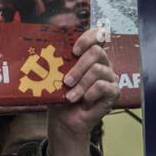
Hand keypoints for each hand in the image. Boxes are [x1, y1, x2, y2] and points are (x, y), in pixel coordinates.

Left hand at [45, 28, 116, 155]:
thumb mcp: (54, 77)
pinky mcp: (114, 92)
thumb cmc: (59, 96)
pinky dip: (89, 94)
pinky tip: (83, 102)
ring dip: (81, 84)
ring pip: (98, 70)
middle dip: (78, 67)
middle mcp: (102, 63)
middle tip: (66, 81)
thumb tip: (41, 53)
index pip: (97, 36)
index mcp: (89, 56)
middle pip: (97, 52)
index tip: (74, 50)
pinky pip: (103, 86)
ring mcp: (110, 77)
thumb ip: (55, 64)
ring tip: (70, 97)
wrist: (64, 120)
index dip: (88, 38)